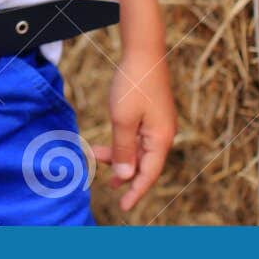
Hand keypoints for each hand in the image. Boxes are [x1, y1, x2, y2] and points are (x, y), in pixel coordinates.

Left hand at [90, 50, 175, 212]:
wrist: (143, 51)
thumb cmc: (133, 83)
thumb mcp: (122, 119)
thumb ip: (123, 149)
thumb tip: (125, 175)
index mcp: (160, 139)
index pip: (149, 174)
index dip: (135, 192)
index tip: (123, 207)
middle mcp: (163, 134)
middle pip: (144, 163)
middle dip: (124, 173)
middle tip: (106, 184)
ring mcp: (158, 123)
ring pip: (139, 149)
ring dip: (119, 155)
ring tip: (96, 155)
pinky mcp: (151, 114)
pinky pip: (138, 136)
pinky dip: (122, 141)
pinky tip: (108, 141)